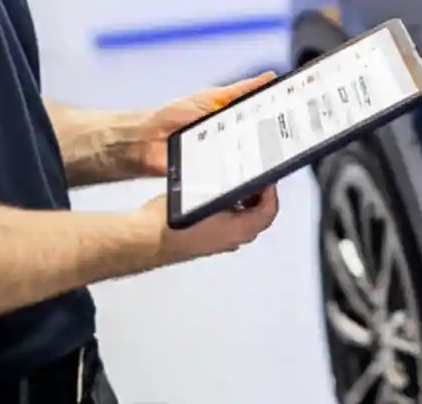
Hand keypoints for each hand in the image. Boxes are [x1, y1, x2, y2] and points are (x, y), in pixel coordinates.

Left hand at [130, 72, 277, 178]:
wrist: (146, 141)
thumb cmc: (174, 116)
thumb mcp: (212, 97)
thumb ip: (241, 90)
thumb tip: (269, 76)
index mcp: (236, 122)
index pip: (265, 123)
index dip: (281, 122)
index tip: (297, 118)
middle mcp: (234, 142)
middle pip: (261, 145)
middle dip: (274, 144)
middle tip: (287, 139)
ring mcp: (226, 161)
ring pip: (250, 164)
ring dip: (256, 161)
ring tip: (268, 156)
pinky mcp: (216, 178)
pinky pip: (232, 180)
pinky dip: (238, 177)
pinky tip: (244, 171)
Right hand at [140, 186, 279, 264]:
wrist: (149, 238)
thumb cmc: (176, 218)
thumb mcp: (208, 194)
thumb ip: (231, 189)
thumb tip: (244, 180)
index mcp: (240, 231)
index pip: (268, 211)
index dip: (271, 192)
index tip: (267, 177)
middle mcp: (234, 240)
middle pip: (257, 217)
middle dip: (258, 196)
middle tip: (254, 178)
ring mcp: (220, 243)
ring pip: (242, 221)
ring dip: (243, 203)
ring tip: (236, 182)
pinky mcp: (206, 242)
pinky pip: (226, 224)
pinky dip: (228, 210)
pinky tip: (216, 195)